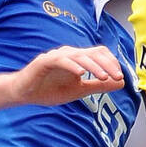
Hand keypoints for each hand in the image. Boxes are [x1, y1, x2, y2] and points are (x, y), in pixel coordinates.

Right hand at [10, 45, 124, 105]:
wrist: (25, 93)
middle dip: (107, 65)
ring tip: (104, 77)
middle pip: (93, 53)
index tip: (120, 77)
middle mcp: (70, 54)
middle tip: (117, 77)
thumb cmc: (50, 89)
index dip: (112, 63)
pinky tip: (80, 75)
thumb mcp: (79, 90)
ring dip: (94, 67)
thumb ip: (98, 85)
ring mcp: (57, 56)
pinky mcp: (45, 61)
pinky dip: (72, 66)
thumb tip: (120, 82)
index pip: (99, 54)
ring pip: (80, 56)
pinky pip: (61, 61)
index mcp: (78, 59)